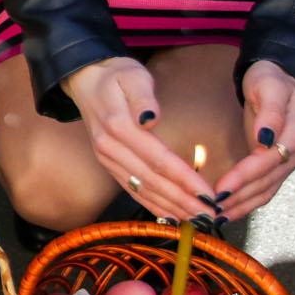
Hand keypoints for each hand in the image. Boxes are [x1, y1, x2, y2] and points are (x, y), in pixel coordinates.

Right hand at [60, 57, 216, 221]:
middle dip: (183, 201)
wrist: (84, 79)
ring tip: (197, 220)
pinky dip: (153, 205)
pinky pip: (132, 189)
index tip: (208, 194)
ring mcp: (107, 159)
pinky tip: (171, 216)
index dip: (185, 179)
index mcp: (118, 126)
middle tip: (210, 216)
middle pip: (151, 181)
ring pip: (142, 190)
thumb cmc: (115, 75)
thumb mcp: (132, 74)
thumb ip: (143, 96)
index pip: (158, 159)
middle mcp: (110, 148)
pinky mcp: (108, 164)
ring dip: (171, 208)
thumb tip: (150, 118)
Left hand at [212, 60, 294, 220]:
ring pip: (265, 191)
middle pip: (266, 182)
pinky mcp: (278, 168)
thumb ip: (270, 111)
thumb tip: (266, 137)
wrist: (278, 80)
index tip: (220, 187)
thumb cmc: (270, 80)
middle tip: (210, 209)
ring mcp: (288, 163)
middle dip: (238, 197)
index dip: (244, 176)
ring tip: (214, 217)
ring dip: (240, 206)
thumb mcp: (269, 87)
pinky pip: (264, 191)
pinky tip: (227, 212)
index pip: (267, 161)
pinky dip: (246, 203)